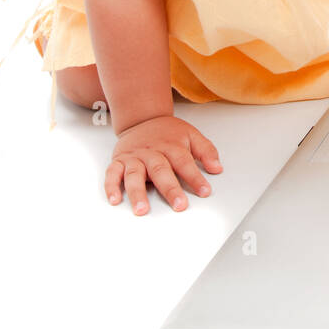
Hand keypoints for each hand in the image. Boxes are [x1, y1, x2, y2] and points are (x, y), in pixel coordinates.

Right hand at [105, 115, 223, 214]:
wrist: (142, 118)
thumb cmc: (168, 132)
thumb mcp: (191, 135)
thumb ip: (206, 150)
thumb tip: (217, 168)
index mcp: (171, 146)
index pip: (185, 162)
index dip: (195, 177)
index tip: (205, 192)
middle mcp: (152, 152)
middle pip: (161, 170)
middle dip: (170, 189)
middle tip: (179, 205)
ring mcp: (134, 157)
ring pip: (135, 175)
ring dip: (137, 193)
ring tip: (142, 210)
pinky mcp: (119, 161)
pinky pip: (112, 173)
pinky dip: (111, 186)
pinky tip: (115, 200)